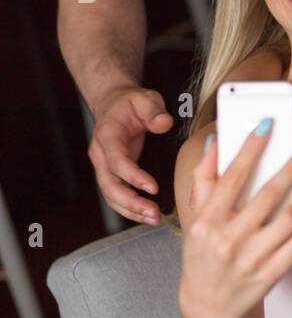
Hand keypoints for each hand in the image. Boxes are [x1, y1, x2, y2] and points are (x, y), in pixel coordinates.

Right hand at [89, 84, 174, 223]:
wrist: (114, 104)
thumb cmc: (132, 103)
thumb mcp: (145, 98)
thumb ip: (154, 110)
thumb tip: (164, 123)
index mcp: (107, 135)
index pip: (116, 160)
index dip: (133, 176)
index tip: (153, 188)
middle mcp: (100, 154)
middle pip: (109, 184)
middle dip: (130, 202)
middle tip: (154, 213)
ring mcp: (102, 166)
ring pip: (110, 195)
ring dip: (130, 210)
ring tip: (154, 218)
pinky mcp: (109, 174)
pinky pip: (114, 196)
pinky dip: (128, 209)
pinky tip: (146, 216)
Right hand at [178, 125, 291, 317]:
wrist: (208, 306)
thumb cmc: (202, 256)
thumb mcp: (195, 219)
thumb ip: (205, 180)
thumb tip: (215, 143)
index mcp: (207, 222)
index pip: (232, 177)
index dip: (251, 148)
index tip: (268, 125)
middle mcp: (228, 240)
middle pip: (268, 195)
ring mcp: (250, 260)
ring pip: (289, 220)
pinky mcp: (269, 276)